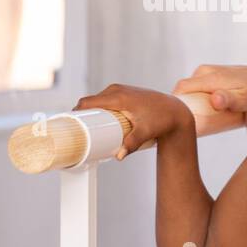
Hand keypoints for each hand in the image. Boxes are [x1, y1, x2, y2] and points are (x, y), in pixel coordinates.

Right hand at [73, 83, 193, 159]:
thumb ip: (132, 143)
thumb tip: (118, 156)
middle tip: (79, 132)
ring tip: (88, 128)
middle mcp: (116, 90)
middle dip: (83, 115)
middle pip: (90, 102)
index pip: (87, 103)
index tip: (70, 126)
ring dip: (92, 111)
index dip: (76, 113)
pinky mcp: (125, 92)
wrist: (176, 110)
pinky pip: (106, 98)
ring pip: (98, 100)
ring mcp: (121, 89)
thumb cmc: (162, 120)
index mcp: (117, 97)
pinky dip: (100, 107)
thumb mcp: (146, 132)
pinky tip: (98, 117)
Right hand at [172, 64, 246, 117]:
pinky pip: (194, 87)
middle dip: (186, 106)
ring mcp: (204, 71)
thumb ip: (230, 100)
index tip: (183, 121)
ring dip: (192, 102)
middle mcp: (204, 71)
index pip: (181, 89)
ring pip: (189, 90)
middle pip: (184, 91)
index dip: (177, 104)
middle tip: (197, 122)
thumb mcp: (244, 99)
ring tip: (203, 117)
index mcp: (209, 76)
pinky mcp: (206, 74)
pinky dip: (196, 97)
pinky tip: (203, 109)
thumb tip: (215, 100)